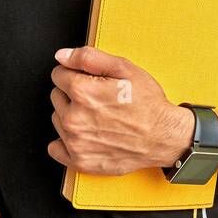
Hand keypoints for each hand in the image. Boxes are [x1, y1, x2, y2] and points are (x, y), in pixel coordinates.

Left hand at [48, 46, 191, 175]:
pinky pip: (55, 148)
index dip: (75, 74)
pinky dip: (66, 142)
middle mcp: (74, 118)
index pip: (58, 74)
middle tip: (98, 100)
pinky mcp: (79, 161)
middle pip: (56, 96)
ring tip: (98, 117)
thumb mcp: (124, 68)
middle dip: (72, 94)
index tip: (91, 82)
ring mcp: (75, 142)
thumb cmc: (147, 103)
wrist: (163, 136)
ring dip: (71, 116)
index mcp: (82, 92)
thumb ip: (87, 57)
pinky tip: (86, 135)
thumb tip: (62, 56)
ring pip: (58, 119)